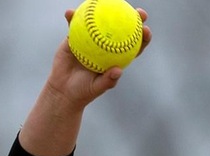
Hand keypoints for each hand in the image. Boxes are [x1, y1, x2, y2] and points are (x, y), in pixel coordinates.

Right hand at [19, 6, 150, 155]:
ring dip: (102, 10)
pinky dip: (72, 17)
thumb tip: (118, 70)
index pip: (134, 45)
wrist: (63, 91)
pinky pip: (74, 24)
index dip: (142, 37)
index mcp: (116, 57)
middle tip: (138, 11)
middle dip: (132, 17)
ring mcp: (91, 39)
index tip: (146, 30)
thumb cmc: (83, 92)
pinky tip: (70, 13)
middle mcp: (106, 45)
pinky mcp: (75, 37)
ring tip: (101, 1)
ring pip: (99, 22)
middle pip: (122, 29)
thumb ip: (108, 80)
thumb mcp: (95, 88)